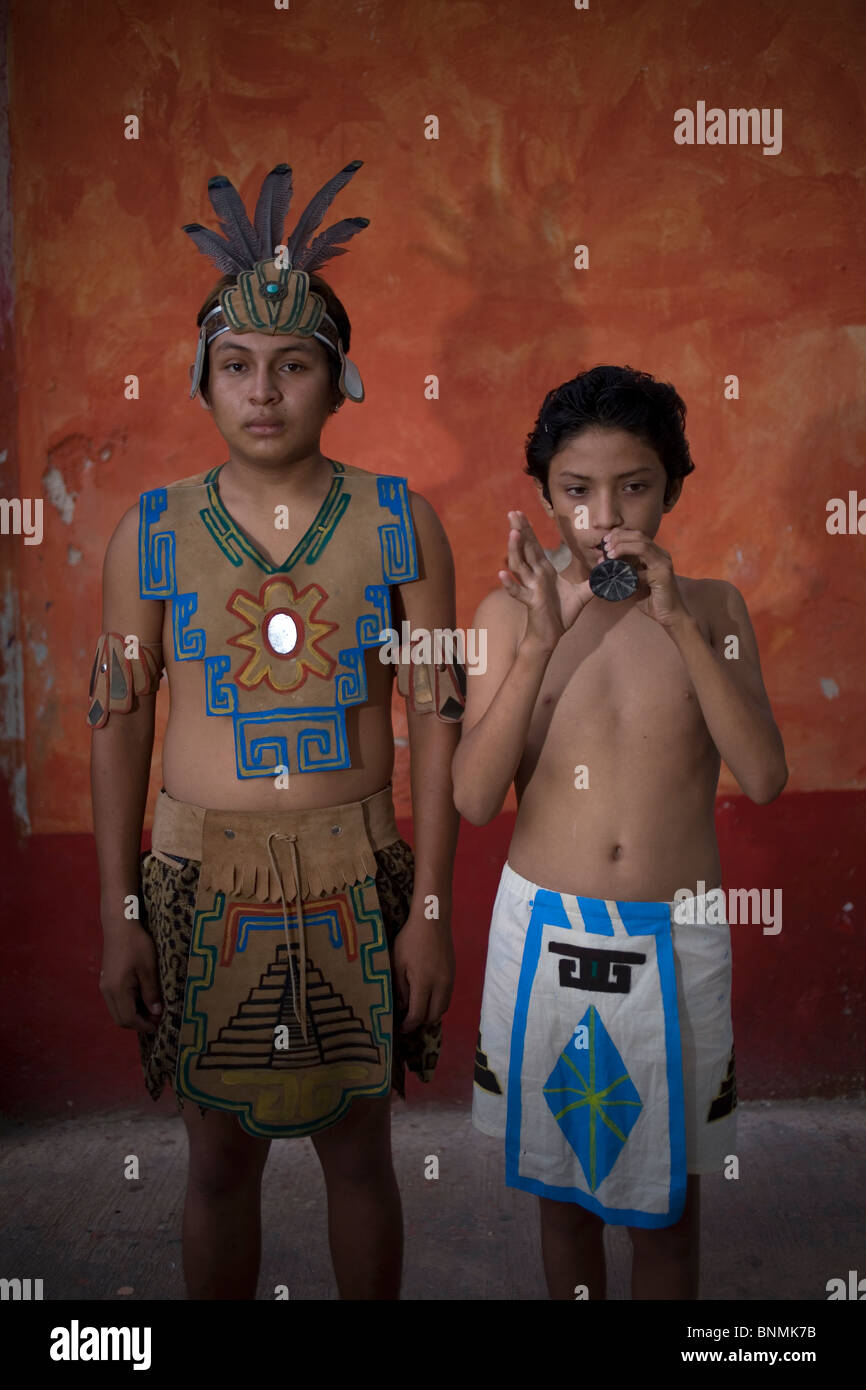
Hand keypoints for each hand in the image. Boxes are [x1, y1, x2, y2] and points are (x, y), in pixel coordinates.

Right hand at [99, 924, 162, 1034]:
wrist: (119, 925)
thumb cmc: (136, 944)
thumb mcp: (149, 968)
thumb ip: (151, 992)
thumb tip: (156, 1012)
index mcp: (117, 990)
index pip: (128, 1019)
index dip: (144, 1025)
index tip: (159, 1024)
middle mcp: (107, 991)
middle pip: (120, 1019)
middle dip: (139, 1023)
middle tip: (157, 1019)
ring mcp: (104, 986)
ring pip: (118, 1011)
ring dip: (134, 1014)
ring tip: (153, 1009)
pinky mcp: (107, 981)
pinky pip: (116, 1001)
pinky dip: (129, 1005)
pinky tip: (143, 998)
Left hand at [391, 910, 454, 1032]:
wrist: (432, 920)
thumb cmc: (410, 939)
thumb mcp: (397, 962)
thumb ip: (400, 987)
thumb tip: (403, 1006)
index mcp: (424, 983)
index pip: (418, 1014)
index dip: (409, 1025)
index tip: (401, 1028)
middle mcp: (441, 985)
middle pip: (434, 1015)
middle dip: (421, 1021)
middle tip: (408, 1019)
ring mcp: (449, 979)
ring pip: (443, 1007)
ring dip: (431, 1012)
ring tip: (417, 1008)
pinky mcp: (453, 974)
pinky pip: (447, 996)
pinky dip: (438, 1002)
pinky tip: (427, 995)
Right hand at [499, 511, 593, 648]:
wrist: (552, 635)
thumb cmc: (561, 613)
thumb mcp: (582, 594)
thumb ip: (593, 581)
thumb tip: (608, 571)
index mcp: (544, 571)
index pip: (535, 546)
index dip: (528, 529)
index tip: (520, 512)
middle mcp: (535, 576)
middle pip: (525, 550)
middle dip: (519, 531)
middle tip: (512, 512)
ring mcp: (531, 588)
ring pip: (519, 567)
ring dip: (515, 550)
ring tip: (512, 534)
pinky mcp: (531, 602)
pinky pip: (518, 592)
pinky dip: (509, 585)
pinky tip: (501, 574)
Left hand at [602, 528, 690, 628]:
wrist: (670, 616)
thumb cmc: (652, 600)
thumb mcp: (635, 581)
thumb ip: (626, 570)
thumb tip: (606, 563)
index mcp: (655, 554)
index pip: (637, 536)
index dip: (620, 535)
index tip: (605, 541)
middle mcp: (661, 555)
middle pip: (639, 536)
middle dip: (619, 538)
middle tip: (605, 546)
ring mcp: (664, 563)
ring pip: (642, 546)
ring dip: (622, 547)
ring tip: (609, 554)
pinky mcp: (663, 575)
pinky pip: (643, 569)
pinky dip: (629, 571)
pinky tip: (619, 576)